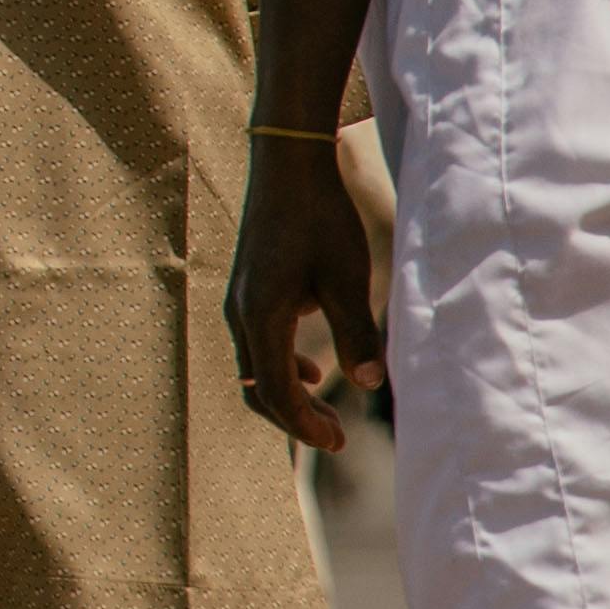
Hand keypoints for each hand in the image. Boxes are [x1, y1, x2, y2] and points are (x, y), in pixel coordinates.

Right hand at [227, 130, 388, 455]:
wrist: (287, 165)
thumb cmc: (320, 217)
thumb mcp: (348, 278)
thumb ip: (357, 333)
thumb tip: (370, 383)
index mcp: (261, 315)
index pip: (274, 391)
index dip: (304, 424)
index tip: (338, 443)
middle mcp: (240, 313)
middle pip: (257, 389)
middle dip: (294, 418)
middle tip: (335, 438)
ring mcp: (240, 301)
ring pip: (254, 369)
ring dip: (287, 394)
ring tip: (324, 407)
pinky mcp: (248, 289)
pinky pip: (256, 345)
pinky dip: (279, 368)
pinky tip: (310, 368)